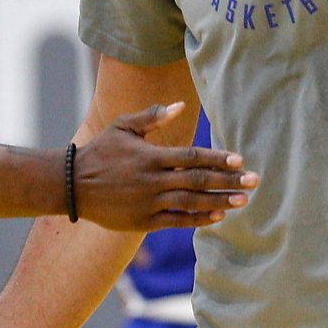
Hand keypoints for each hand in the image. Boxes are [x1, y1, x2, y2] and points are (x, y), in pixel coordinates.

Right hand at [72, 101, 257, 230]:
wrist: (73, 185)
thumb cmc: (100, 152)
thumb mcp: (123, 127)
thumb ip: (152, 117)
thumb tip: (181, 105)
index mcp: (151, 156)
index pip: (191, 156)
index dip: (217, 158)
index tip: (240, 160)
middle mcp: (153, 180)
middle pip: (198, 180)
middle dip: (228, 181)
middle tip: (254, 181)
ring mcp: (149, 203)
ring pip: (191, 202)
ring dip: (219, 201)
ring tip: (243, 201)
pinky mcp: (143, 222)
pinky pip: (177, 220)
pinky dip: (198, 219)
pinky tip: (217, 216)